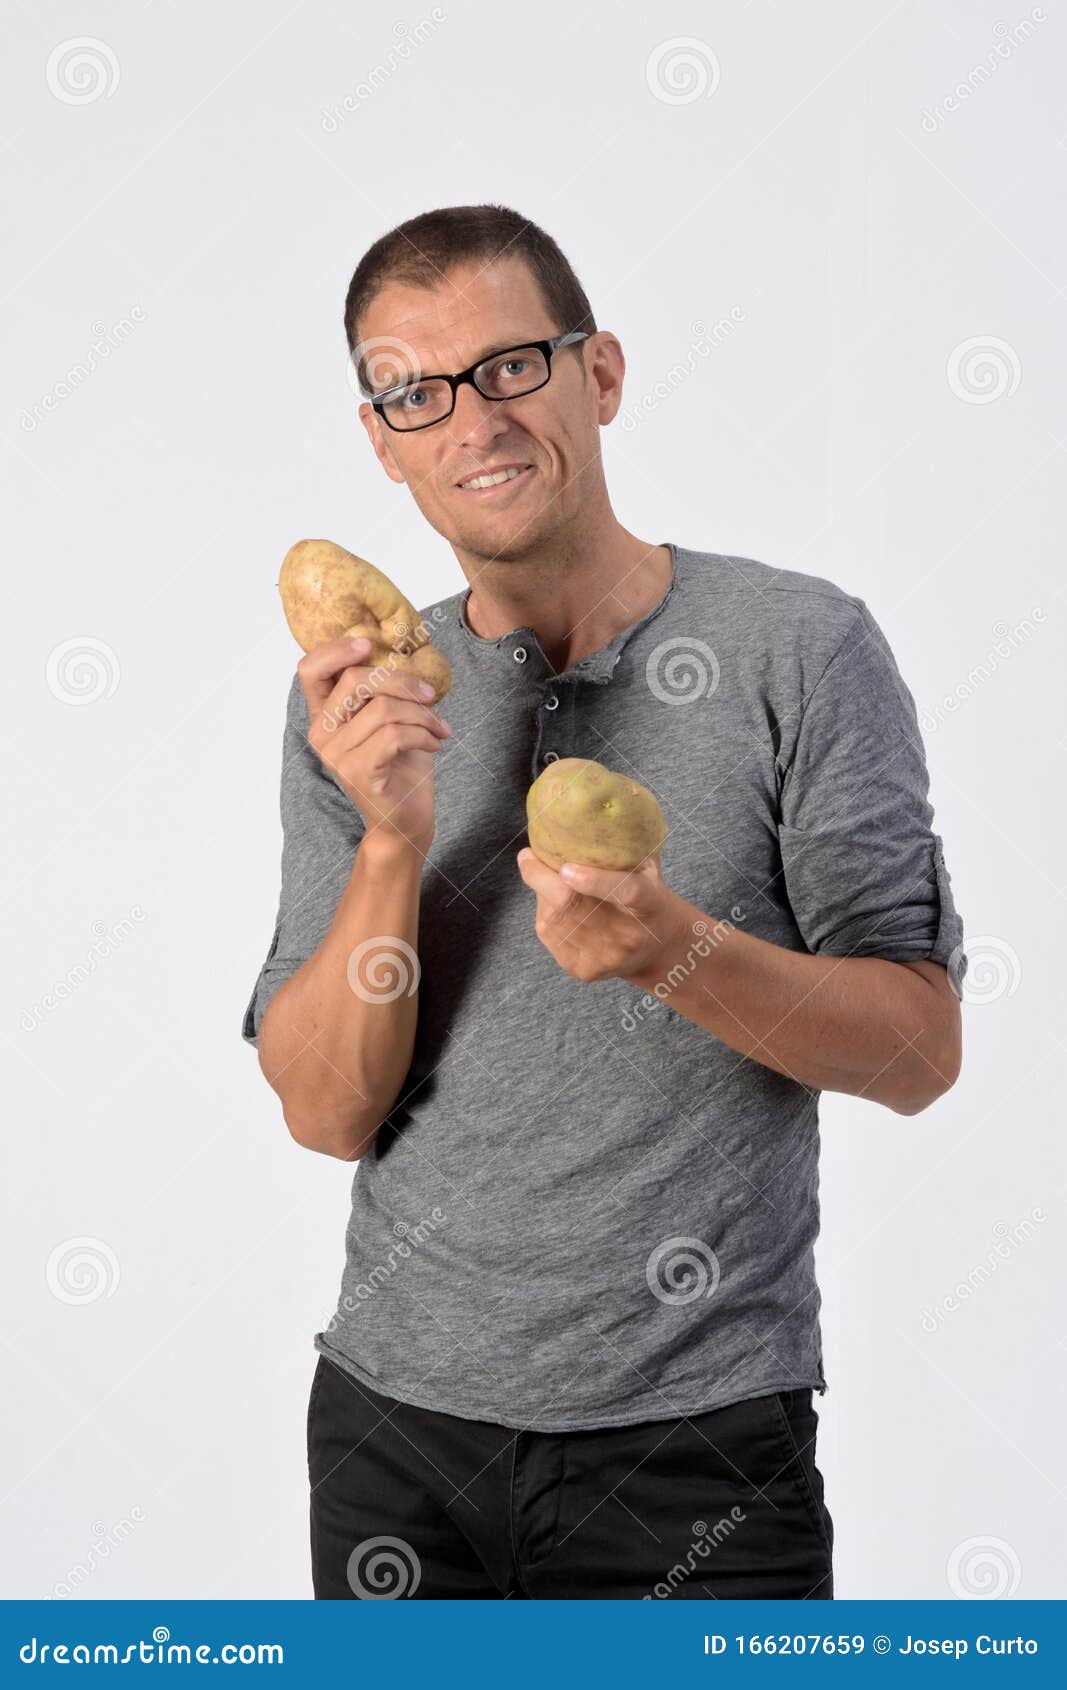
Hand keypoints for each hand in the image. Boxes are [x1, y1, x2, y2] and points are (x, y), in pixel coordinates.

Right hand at [297, 635, 451, 851]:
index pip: (309, 670)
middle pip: (356, 680)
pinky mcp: (358, 772)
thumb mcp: (391, 719)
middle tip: (431, 695)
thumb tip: (402, 650)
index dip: (336, 649)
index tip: (369, 643)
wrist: (407, 820)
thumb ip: (383, 690)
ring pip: (384, 709)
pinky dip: (424, 734)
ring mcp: (336, 755)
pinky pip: (395, 735)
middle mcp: (321, 734)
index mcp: (324, 715)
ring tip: (440, 727)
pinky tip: (436, 743)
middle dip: (403, 681)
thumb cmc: (402, 766)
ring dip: (423, 714)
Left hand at [515, 848, 690, 985]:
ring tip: (544, 877)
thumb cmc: (648, 897)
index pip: (626, 892)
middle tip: (528, 857)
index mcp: (650, 903)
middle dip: (542, 879)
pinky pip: (549, 935)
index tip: (566, 867)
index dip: (595, 881)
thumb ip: (625, 846)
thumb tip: (589, 809)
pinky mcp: (584, 970)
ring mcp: (605, 956)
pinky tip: (552, 903)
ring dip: (541, 894)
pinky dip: (544, 913)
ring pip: (554, 919)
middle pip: (573, 907)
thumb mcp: (649, 869)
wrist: (658, 950)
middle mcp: (628, 935)